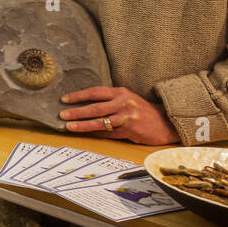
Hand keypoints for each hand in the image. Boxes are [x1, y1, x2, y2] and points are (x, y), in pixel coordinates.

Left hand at [59, 86, 181, 144]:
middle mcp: (123, 103)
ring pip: (100, 122)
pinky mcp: (130, 130)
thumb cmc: (142, 110)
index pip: (94, 92)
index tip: (64, 99)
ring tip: (69, 126)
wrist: (166, 122)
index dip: (78, 96)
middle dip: (76, 112)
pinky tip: (86, 134)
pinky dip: (96, 134)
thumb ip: (109, 100)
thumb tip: (84, 105)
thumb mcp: (127, 99)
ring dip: (83, 125)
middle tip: (61, 115)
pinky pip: (109, 133)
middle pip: (95, 108)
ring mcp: (127, 117)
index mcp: (120, 92)